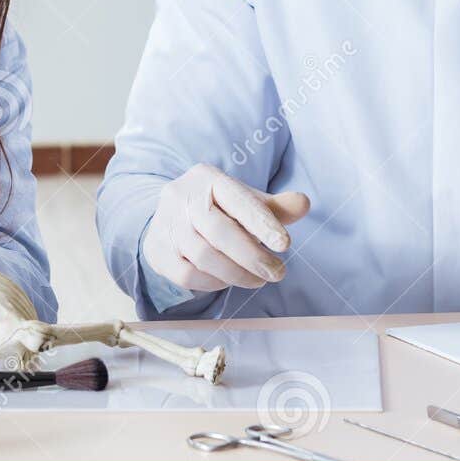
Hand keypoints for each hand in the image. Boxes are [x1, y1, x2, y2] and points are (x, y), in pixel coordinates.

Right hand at [142, 163, 310, 291]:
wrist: (174, 218)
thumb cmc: (219, 209)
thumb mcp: (247, 202)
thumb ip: (275, 206)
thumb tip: (303, 203)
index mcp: (206, 177)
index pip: (236, 198)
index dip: (261, 221)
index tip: (285, 244)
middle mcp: (180, 196)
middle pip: (218, 231)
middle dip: (252, 256)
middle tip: (277, 273)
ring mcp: (165, 224)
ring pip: (203, 256)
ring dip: (236, 274)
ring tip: (258, 279)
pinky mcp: (156, 251)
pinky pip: (187, 274)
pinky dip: (213, 283)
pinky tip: (229, 281)